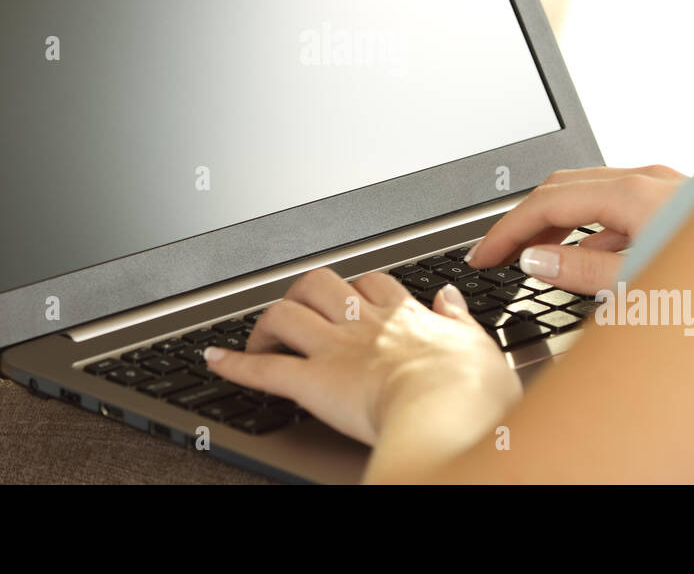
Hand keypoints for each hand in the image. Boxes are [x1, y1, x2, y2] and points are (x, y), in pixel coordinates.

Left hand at [204, 268, 520, 446]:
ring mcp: (334, 350)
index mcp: (404, 317)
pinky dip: (234, 365)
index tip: (351, 297)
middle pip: (320, 284)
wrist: (447, 408)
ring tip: (259, 337)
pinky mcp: (312, 383)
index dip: (356, 289)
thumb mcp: (479, 345)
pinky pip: (264, 370)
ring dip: (267, 324)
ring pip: (286, 314)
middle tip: (298, 311)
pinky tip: (214, 360)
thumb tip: (451, 297)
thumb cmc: (470, 388)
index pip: (372, 285)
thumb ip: (458, 320)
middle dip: (302, 292)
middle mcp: (363, 325)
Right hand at [466, 165, 685, 293]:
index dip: (506, 231)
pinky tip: (587, 253)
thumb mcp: (645, 282)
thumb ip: (586, 270)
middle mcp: (647, 181)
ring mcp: (665, 189)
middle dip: (524, 220)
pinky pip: (620, 207)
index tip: (483, 256)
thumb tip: (535, 260)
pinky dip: (590, 227)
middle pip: (563, 189)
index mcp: (632, 194)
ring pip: (592, 194)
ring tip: (532, 255)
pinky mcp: (680, 204)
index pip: (546, 204)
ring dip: (555, 222)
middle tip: (498, 254)